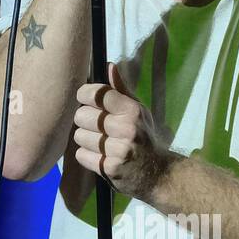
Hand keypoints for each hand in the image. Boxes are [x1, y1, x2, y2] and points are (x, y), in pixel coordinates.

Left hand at [73, 62, 174, 201]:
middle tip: (95, 126)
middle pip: (81, 115)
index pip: (97, 93)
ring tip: (99, 142)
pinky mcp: (109, 169)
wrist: (159, 174)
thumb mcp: (138, 112)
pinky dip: (86, 155)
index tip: (85, 99)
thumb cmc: (144, 138)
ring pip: (79, 136)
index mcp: (132, 111)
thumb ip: (120, 90)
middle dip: (84, 120)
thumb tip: (108, 65)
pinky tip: (99, 155)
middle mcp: (126, 129)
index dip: (85, 94)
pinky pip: (81, 155)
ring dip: (85, 139)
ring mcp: (118, 150)